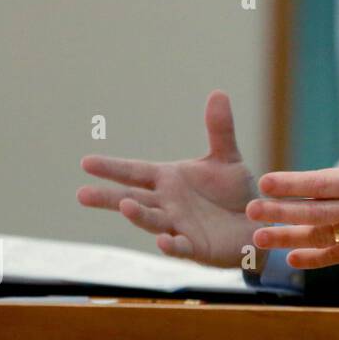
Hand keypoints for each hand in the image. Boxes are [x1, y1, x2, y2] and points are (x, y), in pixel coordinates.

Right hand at [77, 90, 262, 268]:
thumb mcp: (226, 157)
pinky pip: (180, 247)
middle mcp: (167, 203)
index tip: (86, 162)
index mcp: (168, 180)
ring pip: (152, 220)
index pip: (134, 172)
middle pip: (133, 199)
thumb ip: (219, 129)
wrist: (255, 222)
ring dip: (138, 215)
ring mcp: (178, 226)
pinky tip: (163, 241)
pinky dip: (170, 245)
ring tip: (124, 206)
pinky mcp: (195, 247)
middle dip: (109, 197)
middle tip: (82, 194)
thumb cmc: (233, 191)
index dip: (112, 168)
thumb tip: (218, 92)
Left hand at [246, 84, 338, 268]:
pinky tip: (293, 259)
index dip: (292, 183)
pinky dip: (316, 259)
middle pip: (316, 212)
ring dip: (289, 238)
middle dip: (280, 211)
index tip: (265, 181)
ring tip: (260, 238)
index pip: (323, 183)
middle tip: (250, 210)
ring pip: (323, 237)